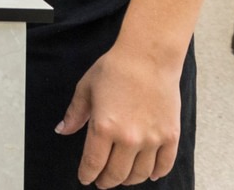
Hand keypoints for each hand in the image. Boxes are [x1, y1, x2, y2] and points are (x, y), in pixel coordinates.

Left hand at [57, 42, 184, 185]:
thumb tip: (62, 130)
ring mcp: (152, 139)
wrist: (148, 57)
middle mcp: (129, 138)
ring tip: (122, 178)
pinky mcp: (171, 136)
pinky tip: (148, 174)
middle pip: (117, 173)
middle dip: (107, 181)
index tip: (85, 179)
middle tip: (102, 182)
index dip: (88, 174)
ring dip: (129, 180)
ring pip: (140, 173)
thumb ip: (75, 114)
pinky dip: (156, 173)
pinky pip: (164, 164)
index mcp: (104, 127)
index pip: (94, 162)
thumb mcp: (86, 88)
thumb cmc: (116, 69)